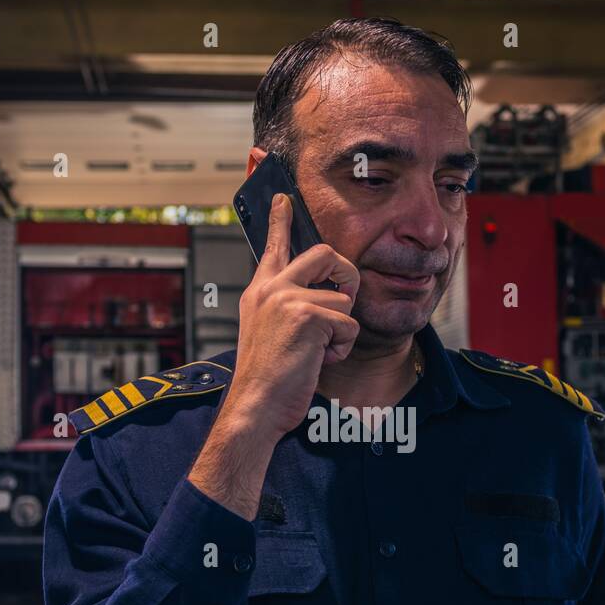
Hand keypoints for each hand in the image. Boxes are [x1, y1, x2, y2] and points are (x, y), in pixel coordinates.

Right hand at [225, 192, 360, 436]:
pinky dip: (341, 348)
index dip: (280, 220)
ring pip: (343, 300)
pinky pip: (348, 325)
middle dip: (346, 276)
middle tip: (341, 302)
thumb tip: (323, 298)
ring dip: (339, 332)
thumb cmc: (266, 379)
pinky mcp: (309, 315)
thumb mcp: (266, 333)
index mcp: (260, 292)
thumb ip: (285, 309)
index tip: (284, 199)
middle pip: (326, 253)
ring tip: (315, 352)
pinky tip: (317, 360)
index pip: (273, 247)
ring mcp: (289, 299)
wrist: (256, 405)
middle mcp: (272, 289)